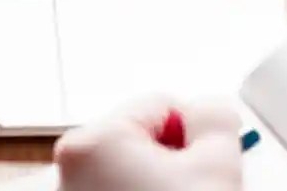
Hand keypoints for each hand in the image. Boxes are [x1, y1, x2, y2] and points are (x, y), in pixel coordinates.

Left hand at [54, 96, 243, 190]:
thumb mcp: (217, 164)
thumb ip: (216, 116)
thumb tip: (210, 105)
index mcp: (93, 141)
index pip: (161, 105)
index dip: (192, 135)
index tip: (199, 167)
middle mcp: (69, 165)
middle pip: (143, 136)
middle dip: (173, 160)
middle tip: (189, 190)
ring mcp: (70, 190)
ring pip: (132, 167)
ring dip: (159, 181)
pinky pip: (117, 186)